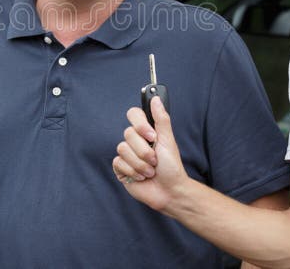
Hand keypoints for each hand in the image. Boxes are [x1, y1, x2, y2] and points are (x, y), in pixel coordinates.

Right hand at [112, 96, 188, 210]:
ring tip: (150, 171)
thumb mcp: (168, 140)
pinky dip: (133, 172)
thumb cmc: (171, 167)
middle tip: (155, 160)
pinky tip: (141, 177)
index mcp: (146, 131)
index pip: (134, 114)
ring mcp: (127, 154)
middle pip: (128, 134)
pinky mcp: (120, 168)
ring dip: (140, 163)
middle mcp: (135, 141)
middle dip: (145, 150)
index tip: (152, 136)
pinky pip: (119, 162)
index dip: (140, 124)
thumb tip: (156, 98)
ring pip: (123, 149)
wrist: (169, 191)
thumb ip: (161, 119)